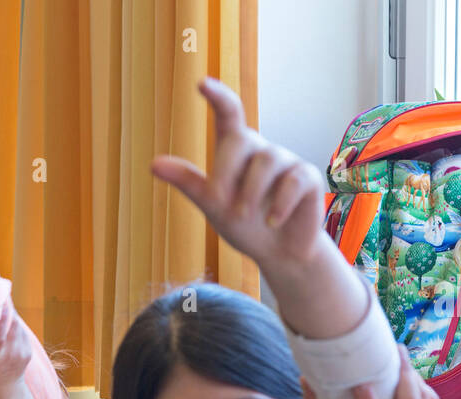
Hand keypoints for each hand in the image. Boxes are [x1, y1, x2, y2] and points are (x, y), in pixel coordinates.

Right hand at [0, 311, 35, 398]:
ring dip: (11, 312)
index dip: (2, 317)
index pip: (1, 335)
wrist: (7, 390)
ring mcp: (22, 351)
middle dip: (6, 307)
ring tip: (2, 300)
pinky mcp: (28, 350)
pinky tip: (8, 315)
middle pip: (12, 325)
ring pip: (18, 325)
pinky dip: (15, 322)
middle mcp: (11, 353)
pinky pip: (21, 330)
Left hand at [151, 77, 326, 272]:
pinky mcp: (307, 178)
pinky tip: (272, 220)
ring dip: (250, 193)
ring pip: (267, 160)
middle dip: (226, 172)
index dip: (218, 96)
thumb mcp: (212, 204)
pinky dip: (279, 204)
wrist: (279, 253)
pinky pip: (293, 181)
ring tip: (245, 217)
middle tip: (222, 204)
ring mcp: (286, 162)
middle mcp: (261, 150)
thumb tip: (153, 164)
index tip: (202, 83)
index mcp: (236, 151)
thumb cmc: (245, 225)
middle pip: (241, 139)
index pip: (228, 114)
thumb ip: (188, 182)